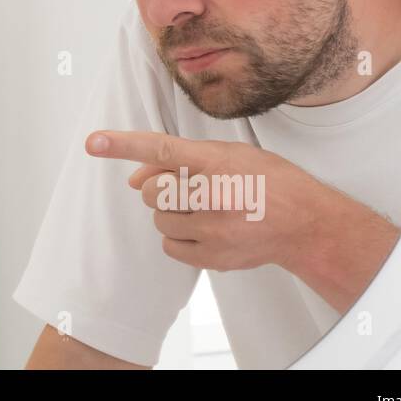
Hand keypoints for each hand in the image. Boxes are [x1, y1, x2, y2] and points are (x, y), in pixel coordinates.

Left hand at [87, 130, 399, 312]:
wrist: (306, 225)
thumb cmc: (268, 182)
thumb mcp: (230, 155)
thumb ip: (181, 161)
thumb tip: (134, 177)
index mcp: (218, 163)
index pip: (161, 149)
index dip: (123, 145)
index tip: (94, 142)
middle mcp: (213, 195)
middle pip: (152, 191)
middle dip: (160, 188)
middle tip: (188, 188)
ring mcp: (213, 230)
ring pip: (159, 220)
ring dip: (171, 213)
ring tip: (204, 208)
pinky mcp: (212, 257)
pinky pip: (170, 246)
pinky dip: (180, 238)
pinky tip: (206, 229)